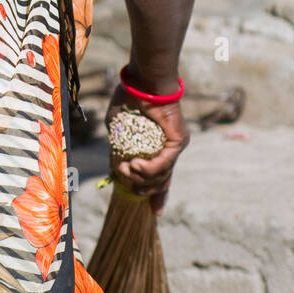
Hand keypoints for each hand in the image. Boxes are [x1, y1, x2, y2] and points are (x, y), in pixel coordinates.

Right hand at [104, 83, 189, 215]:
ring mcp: (176, 146)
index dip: (158, 196)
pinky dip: (149, 169)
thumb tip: (114, 168)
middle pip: (160, 183)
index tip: (155, 212)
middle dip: (139, 187)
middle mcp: (170, 150)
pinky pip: (165, 165)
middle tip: (124, 176)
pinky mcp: (179, 141)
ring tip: (127, 168)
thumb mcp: (118, 129)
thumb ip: (117, 148)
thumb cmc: (128, 98)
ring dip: (140, 178)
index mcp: (157, 148)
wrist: (142, 80)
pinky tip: (136, 163)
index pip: (161, 178)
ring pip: (162, 177)